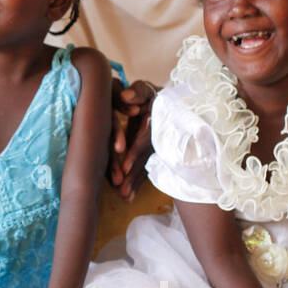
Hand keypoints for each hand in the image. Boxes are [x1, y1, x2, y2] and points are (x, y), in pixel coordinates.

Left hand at [108, 79, 156, 200]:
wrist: (167, 105)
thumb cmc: (150, 96)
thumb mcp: (145, 90)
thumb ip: (137, 92)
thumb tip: (126, 97)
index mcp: (155, 123)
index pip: (143, 140)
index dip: (134, 153)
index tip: (124, 168)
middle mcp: (156, 140)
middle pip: (143, 159)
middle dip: (132, 176)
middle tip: (120, 191)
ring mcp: (154, 150)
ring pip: (143, 167)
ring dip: (134, 183)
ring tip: (123, 197)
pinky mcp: (150, 157)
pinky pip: (143, 170)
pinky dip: (136, 184)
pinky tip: (127, 197)